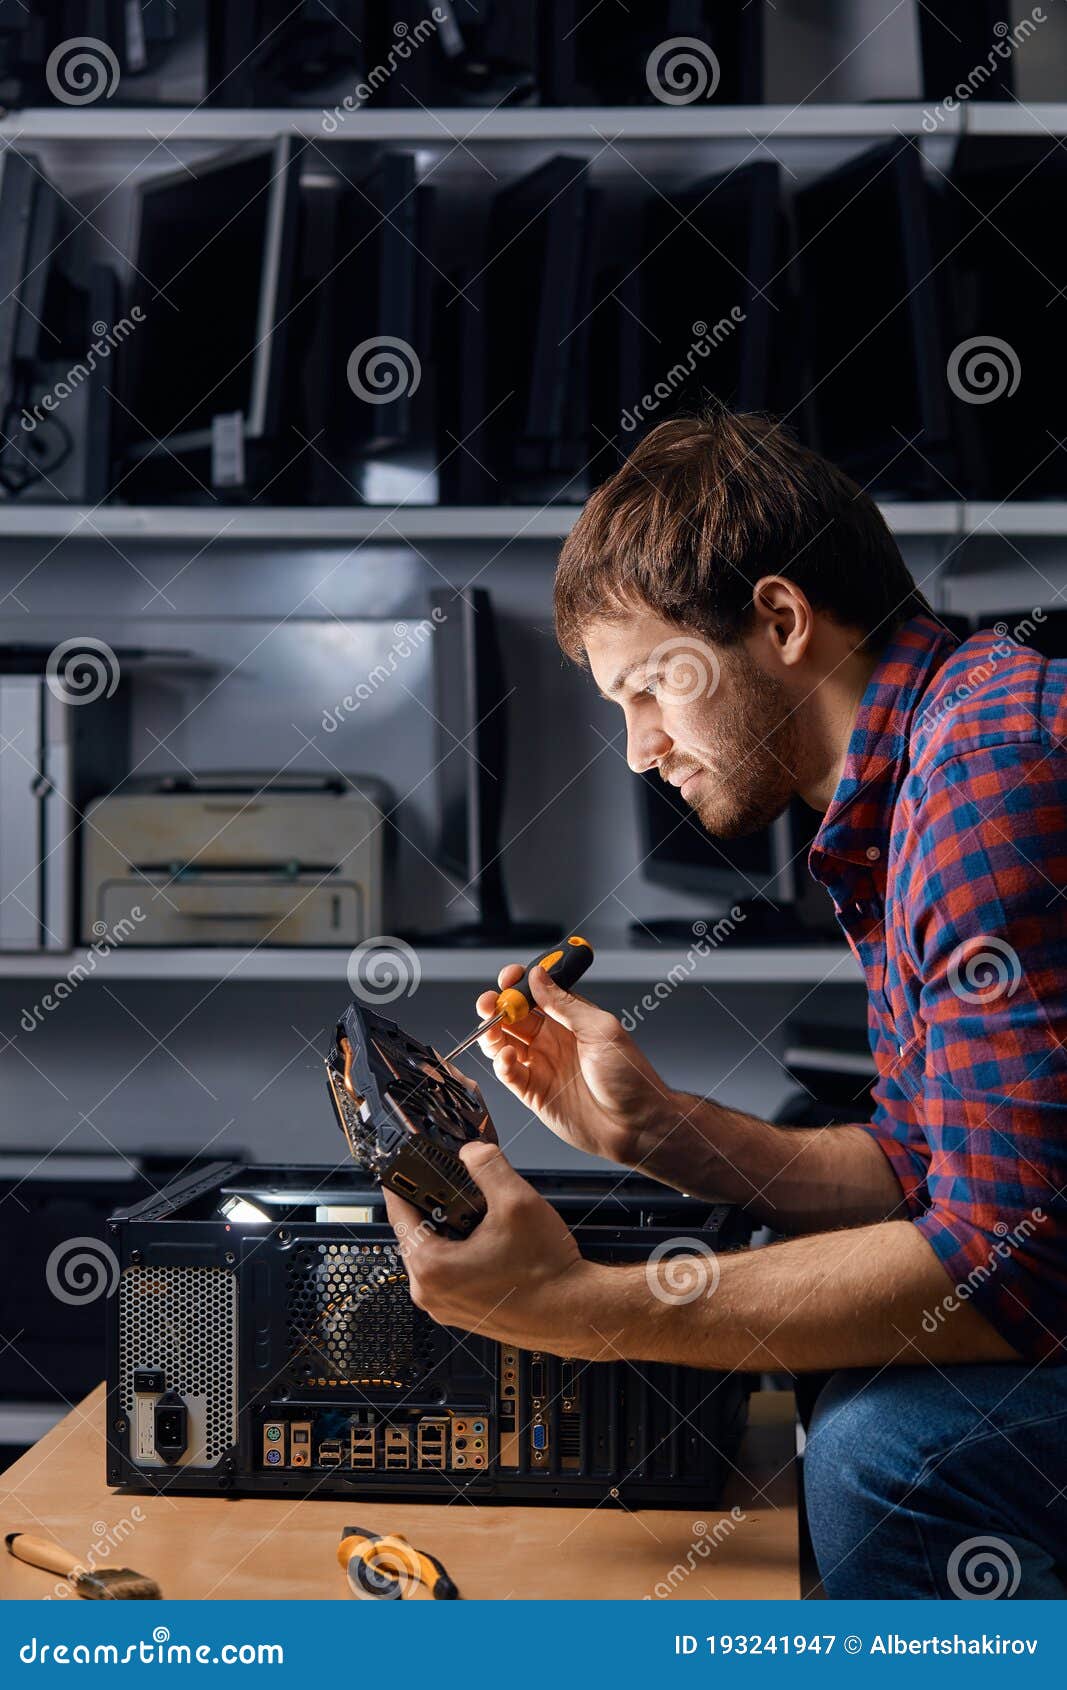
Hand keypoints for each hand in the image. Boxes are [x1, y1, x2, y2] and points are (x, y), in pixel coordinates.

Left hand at [383, 1141, 592, 1350]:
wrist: (574, 1311)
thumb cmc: (547, 1273)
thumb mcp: (517, 1201)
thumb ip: (487, 1165)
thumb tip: (471, 1151)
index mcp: (431, 1268)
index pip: (398, 1212)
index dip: (402, 1181)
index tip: (404, 1164)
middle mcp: (430, 1293)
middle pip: (415, 1233)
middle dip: (433, 1205)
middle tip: (454, 1184)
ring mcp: (444, 1307)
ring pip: (432, 1252)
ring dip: (448, 1229)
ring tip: (477, 1213)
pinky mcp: (461, 1312)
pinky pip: (447, 1272)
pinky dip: (459, 1251)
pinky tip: (486, 1239)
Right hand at [473, 961, 673, 1164]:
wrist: (636, 1124)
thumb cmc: (629, 1076)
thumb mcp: (600, 1030)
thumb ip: (565, 1004)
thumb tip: (538, 975)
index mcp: (570, 1019)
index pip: (536, 994)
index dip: (518, 984)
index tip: (509, 978)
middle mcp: (552, 1040)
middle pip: (513, 1016)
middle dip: (497, 1005)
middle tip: (489, 1002)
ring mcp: (541, 1065)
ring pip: (503, 1043)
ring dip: (492, 1032)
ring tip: (491, 1027)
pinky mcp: (533, 1092)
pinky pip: (508, 1073)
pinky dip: (501, 1063)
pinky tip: (507, 1056)